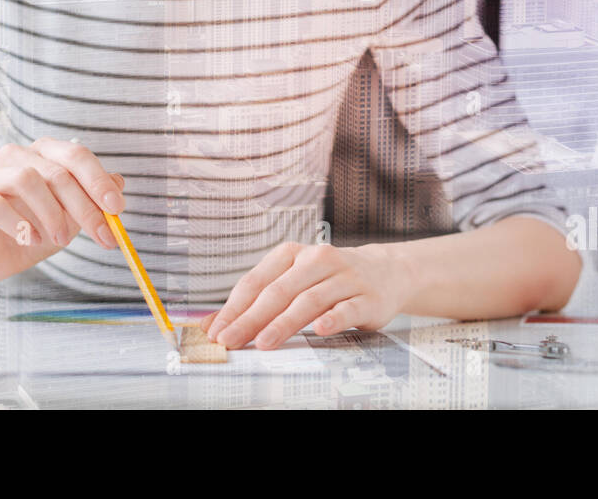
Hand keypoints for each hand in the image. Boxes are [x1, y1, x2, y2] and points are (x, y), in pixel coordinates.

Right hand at [0, 137, 125, 285]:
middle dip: (84, 206)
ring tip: (60, 238)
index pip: (76, 155)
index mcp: (44, 154)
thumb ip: (93, 200)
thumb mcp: (72, 218)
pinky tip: (32, 240)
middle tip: (101, 234)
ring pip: (26, 179)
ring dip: (51, 214)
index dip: (99, 181)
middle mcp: (16, 157)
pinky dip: (20, 225)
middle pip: (56, 171)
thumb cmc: (34, 231)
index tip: (117, 208)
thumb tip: (119, 182)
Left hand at [198, 241, 414, 350]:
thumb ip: (256, 302)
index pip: (257, 281)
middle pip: (279, 291)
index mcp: (292, 254)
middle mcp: (318, 260)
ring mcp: (344, 277)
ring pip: (309, 300)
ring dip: (284, 323)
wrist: (386, 271)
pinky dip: (333, 319)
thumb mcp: (293, 281)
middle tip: (231, 341)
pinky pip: (347, 308)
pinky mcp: (367, 297)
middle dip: (251, 318)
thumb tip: (211, 325)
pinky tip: (319, 330)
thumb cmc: (330, 280)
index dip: (234, 307)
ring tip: (264, 343)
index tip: (216, 332)